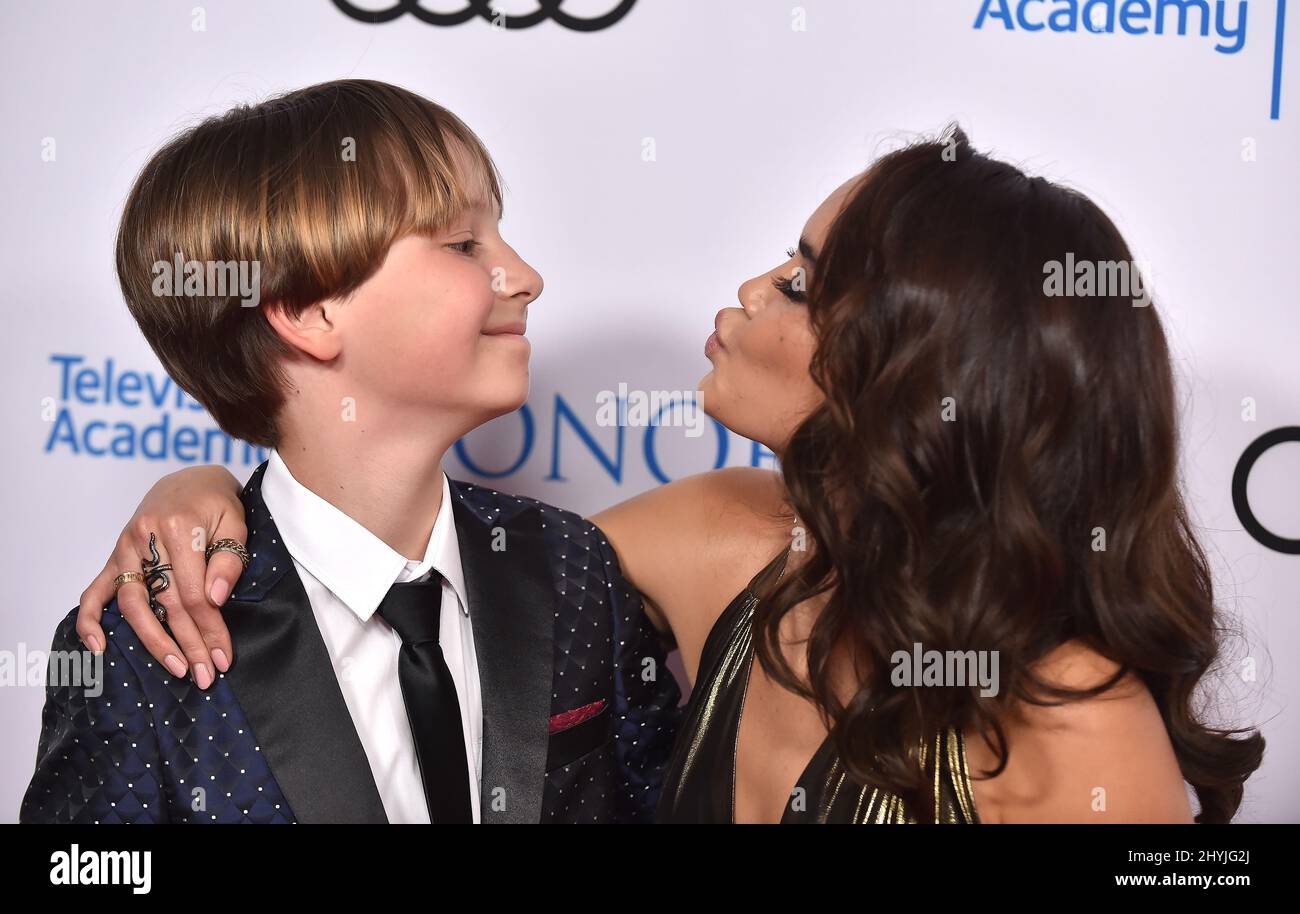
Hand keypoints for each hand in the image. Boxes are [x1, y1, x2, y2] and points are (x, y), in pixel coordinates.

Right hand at [77, 465, 245, 688]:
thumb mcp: (235, 523)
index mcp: (179, 527)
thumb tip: (215, 599)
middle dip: (188, 643)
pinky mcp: (114, 557)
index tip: (223, 657)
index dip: (209, 629)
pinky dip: (91, 619)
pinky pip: (95, 591)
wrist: (190, 480)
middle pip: (166, 603)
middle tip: (204, 675)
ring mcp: (125, 548)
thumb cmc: (217, 505)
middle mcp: (145, 538)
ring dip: (153, 641)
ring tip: (175, 669)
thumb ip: (228, 560)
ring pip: (133, 603)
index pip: (194, 593)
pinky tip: (98, 648)